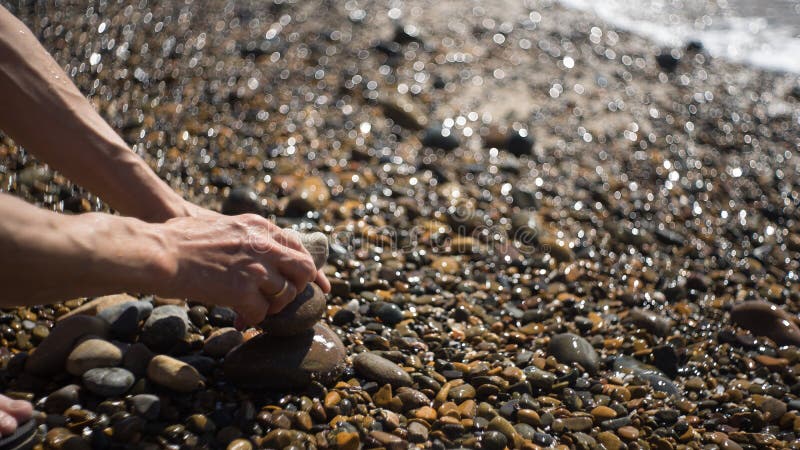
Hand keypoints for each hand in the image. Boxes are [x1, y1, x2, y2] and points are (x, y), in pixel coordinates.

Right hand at [154, 212, 329, 325]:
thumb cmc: (177, 239)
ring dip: (272, 307)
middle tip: (282, 301)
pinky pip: (261, 313)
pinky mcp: (243, 290)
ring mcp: (256, 267)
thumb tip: (251, 255)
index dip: (310, 268)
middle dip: (299, 288)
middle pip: (303, 268)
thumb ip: (242, 238)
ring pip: (285, 294)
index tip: (318, 284)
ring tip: (254, 311)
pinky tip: (238, 320)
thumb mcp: (220, 226)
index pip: (296, 245)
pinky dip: (252, 320)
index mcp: (257, 226)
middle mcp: (262, 244)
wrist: (159, 252)